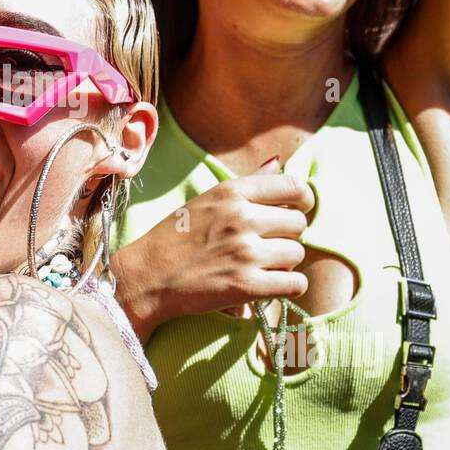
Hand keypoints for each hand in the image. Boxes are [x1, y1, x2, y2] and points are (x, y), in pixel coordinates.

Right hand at [112, 159, 314, 343]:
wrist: (145, 277)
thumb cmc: (173, 237)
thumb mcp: (208, 200)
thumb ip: (249, 182)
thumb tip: (280, 162)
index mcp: (232, 192)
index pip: (294, 187)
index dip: (303, 201)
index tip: (297, 211)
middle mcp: (241, 218)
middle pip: (298, 224)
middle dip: (287, 236)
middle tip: (267, 245)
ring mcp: (245, 253)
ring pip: (297, 254)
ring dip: (285, 263)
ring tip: (260, 266)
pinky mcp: (247, 286)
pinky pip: (295, 283)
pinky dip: (288, 286)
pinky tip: (270, 285)